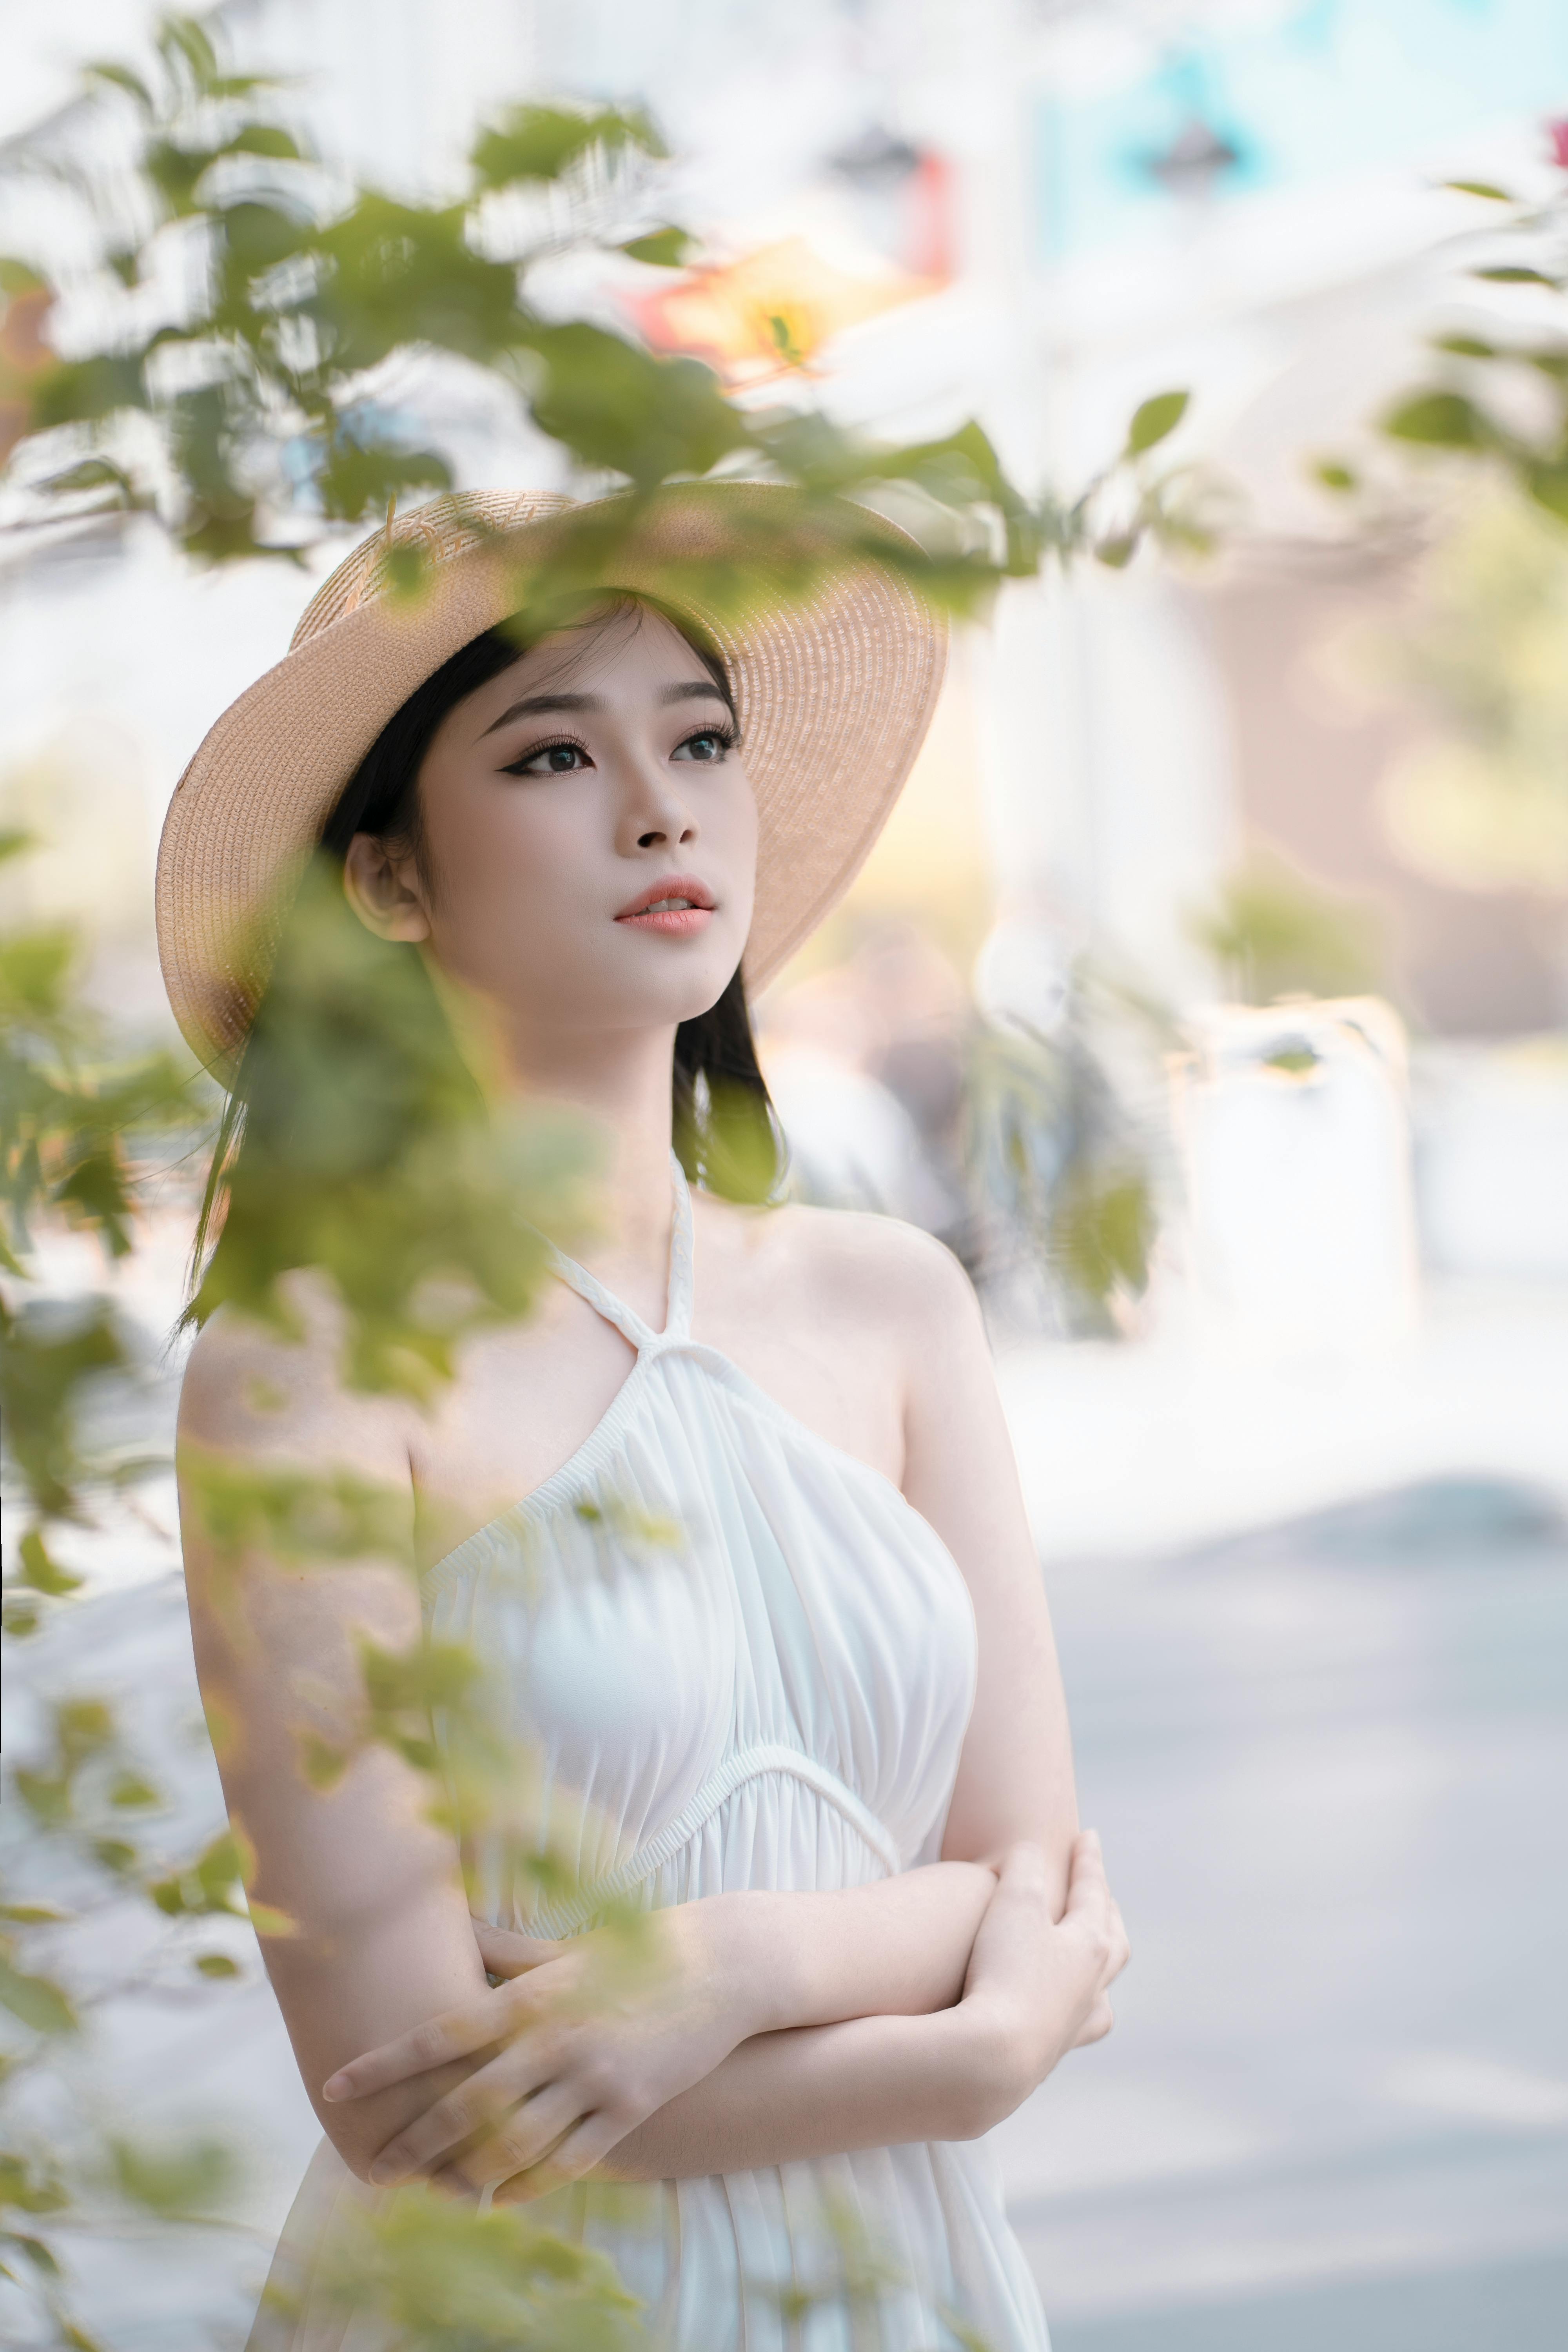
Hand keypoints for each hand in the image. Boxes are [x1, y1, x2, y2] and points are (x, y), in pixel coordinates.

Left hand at [320, 1902, 765, 2201]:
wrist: (719, 1966)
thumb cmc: (634, 1951)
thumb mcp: (566, 1951)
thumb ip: (506, 1954)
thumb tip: (451, 1932)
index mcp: (532, 1997)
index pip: (441, 2032)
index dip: (384, 2062)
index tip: (335, 2085)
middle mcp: (555, 2038)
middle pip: (467, 2102)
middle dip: (414, 2139)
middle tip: (374, 2167)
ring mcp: (594, 2077)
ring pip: (514, 2143)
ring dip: (468, 2173)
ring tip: (434, 2191)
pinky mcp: (629, 2107)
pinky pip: (566, 2161)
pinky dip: (526, 2185)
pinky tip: (498, 2198)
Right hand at [959, 1831, 1128, 2116]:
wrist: (991, 2056)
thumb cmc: (1004, 1971)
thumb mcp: (1012, 1902)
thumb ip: (1024, 1866)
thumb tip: (1031, 1853)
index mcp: (1090, 1944)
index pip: (1094, 1892)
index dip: (1089, 1861)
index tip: (1089, 1837)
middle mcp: (1092, 1985)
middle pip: (1112, 1941)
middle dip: (1106, 1911)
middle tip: (1102, 1893)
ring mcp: (1075, 2022)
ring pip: (1103, 1991)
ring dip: (1101, 1967)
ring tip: (1097, 1958)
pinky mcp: (1052, 2052)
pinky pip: (1078, 2027)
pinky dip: (1077, 2012)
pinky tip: (1064, 2016)